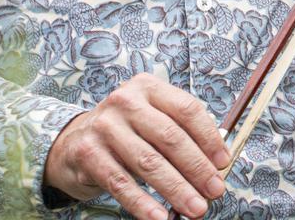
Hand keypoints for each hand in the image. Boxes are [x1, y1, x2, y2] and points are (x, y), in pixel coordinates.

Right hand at [43, 72, 228, 219]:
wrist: (71, 142)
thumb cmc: (126, 131)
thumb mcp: (151, 119)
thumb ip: (181, 133)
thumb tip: (215, 162)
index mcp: (149, 87)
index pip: (187, 110)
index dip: (209, 138)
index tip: (223, 163)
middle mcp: (126, 102)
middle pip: (170, 137)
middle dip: (197, 168)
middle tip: (214, 190)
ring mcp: (104, 127)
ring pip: (148, 162)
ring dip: (176, 189)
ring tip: (195, 207)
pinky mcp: (88, 153)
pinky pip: (120, 183)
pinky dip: (142, 203)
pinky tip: (158, 217)